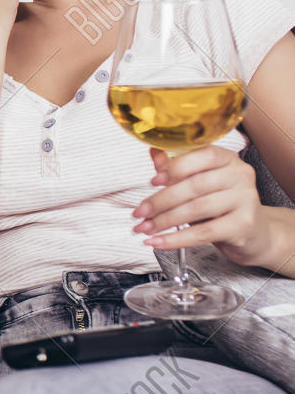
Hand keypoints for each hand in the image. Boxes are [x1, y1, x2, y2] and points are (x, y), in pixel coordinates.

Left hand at [133, 147, 274, 267]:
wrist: (253, 232)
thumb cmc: (220, 204)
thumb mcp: (199, 181)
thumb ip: (177, 167)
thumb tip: (154, 151)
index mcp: (228, 159)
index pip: (203, 155)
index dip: (175, 167)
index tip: (153, 181)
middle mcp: (240, 176)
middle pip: (195, 186)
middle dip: (161, 200)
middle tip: (139, 212)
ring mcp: (245, 200)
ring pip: (196, 209)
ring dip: (164, 221)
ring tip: (144, 228)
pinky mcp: (243, 225)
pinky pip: (203, 233)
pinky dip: (175, 239)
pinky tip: (157, 242)